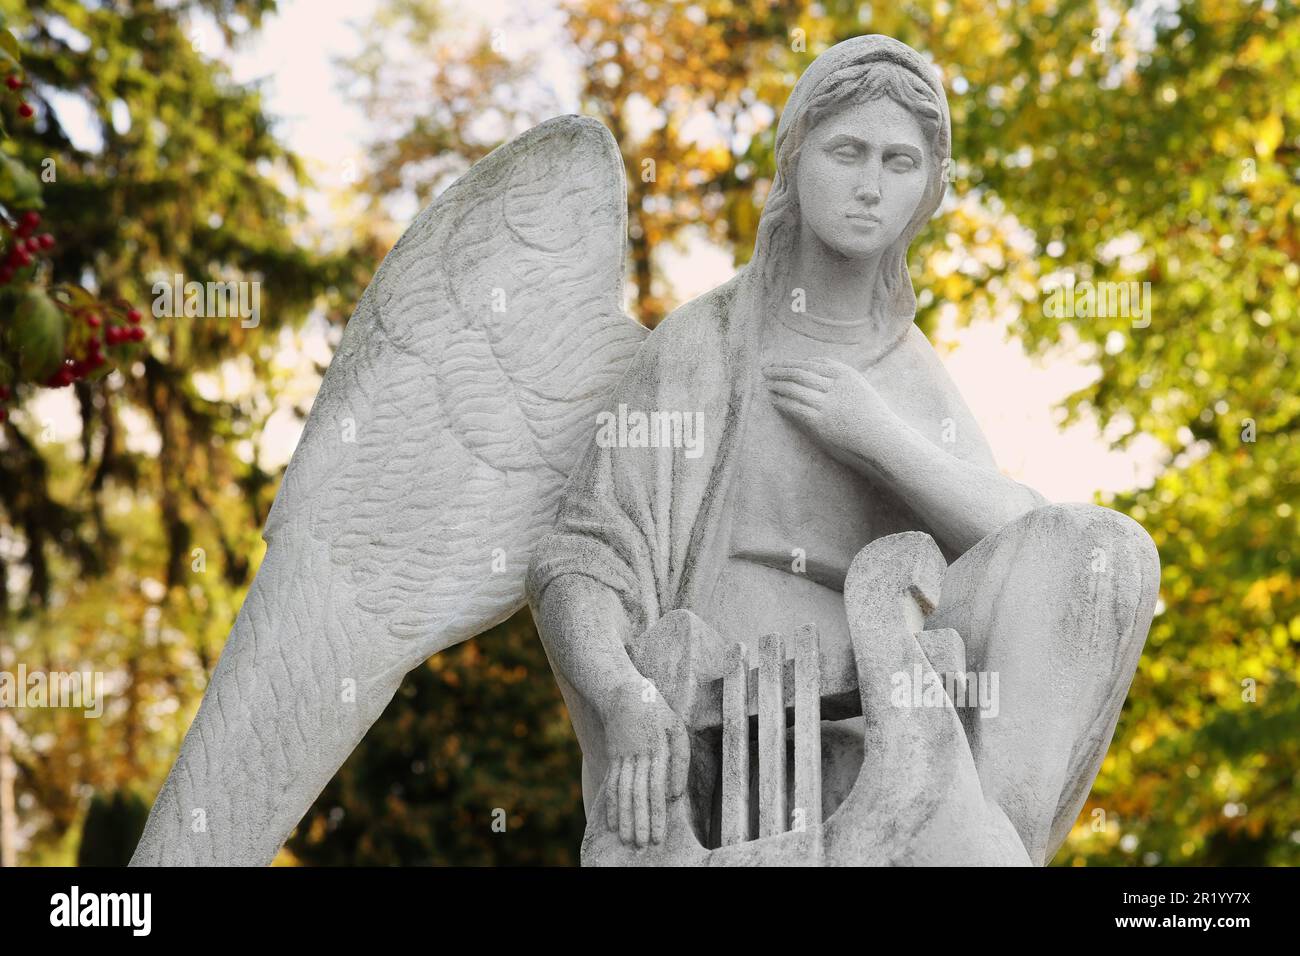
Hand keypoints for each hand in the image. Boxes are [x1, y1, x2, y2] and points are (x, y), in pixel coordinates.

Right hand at [599, 678, 689, 847]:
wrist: (620, 691)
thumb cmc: (656, 710)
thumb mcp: (676, 727)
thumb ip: (680, 760)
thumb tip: (675, 794)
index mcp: (658, 748)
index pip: (657, 787)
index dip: (657, 812)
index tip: (658, 834)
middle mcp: (639, 755)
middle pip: (639, 795)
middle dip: (641, 822)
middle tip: (643, 846)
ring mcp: (623, 757)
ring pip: (624, 793)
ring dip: (625, 818)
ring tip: (627, 840)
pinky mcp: (613, 757)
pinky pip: (612, 784)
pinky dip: (611, 805)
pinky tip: (611, 822)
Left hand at [763, 358, 896, 465]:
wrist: (881, 438)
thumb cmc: (869, 414)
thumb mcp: (857, 386)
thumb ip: (836, 375)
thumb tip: (810, 364)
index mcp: (846, 373)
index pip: (812, 363)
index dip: (792, 362)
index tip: (779, 363)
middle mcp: (836, 385)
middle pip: (800, 372)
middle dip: (780, 370)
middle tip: (765, 369)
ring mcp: (828, 404)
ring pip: (795, 388)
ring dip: (778, 384)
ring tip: (766, 383)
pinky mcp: (822, 422)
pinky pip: (796, 407)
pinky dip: (782, 401)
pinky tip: (774, 399)